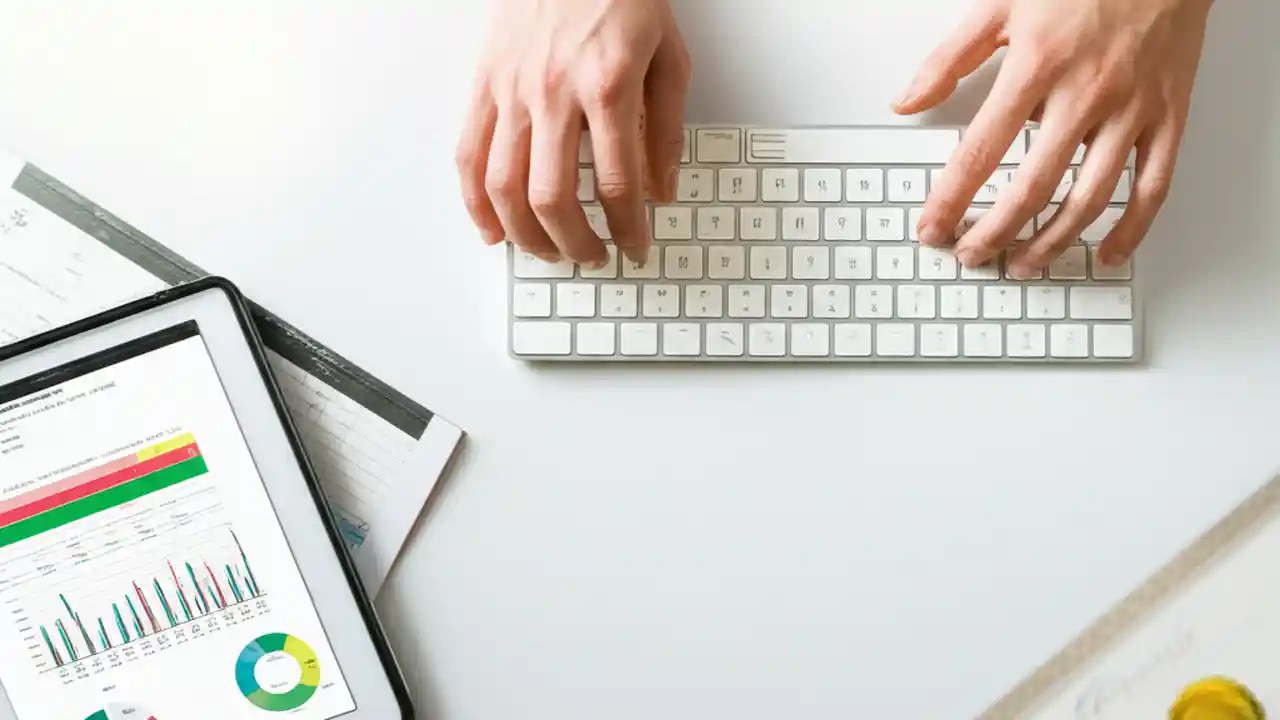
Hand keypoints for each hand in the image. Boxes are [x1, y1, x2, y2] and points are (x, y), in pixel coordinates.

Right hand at [456, 0, 690, 266]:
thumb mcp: (669, 58)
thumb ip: (667, 130)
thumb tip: (661, 191)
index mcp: (607, 86)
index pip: (617, 183)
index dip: (628, 229)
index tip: (636, 247)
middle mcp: (553, 92)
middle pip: (553, 197)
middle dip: (576, 243)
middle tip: (594, 257)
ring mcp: (512, 91)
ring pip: (504, 186)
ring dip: (527, 234)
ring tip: (549, 252)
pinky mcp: (485, 85)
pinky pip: (469, 155)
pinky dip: (476, 202)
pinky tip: (492, 229)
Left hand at [894, 0, 1212, 274]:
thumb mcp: (1000, 3)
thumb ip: (948, 58)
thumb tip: (907, 102)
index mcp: (1037, 67)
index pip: (981, 152)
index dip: (951, 199)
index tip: (932, 229)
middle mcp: (1086, 95)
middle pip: (1033, 187)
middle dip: (996, 233)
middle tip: (972, 255)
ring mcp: (1131, 110)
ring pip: (1090, 198)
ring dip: (1052, 242)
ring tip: (1023, 265)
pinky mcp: (1168, 117)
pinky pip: (1152, 186)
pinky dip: (1131, 230)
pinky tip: (1105, 253)